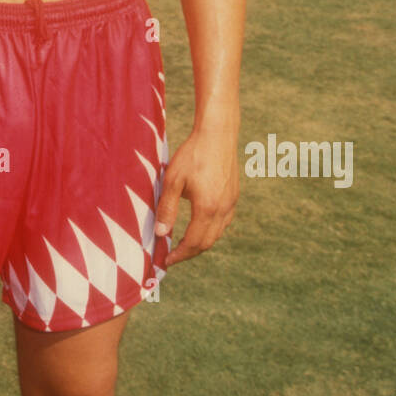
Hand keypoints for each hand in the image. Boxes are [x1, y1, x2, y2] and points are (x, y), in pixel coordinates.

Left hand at [155, 123, 238, 265]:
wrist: (218, 134)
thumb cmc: (192, 154)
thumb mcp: (173, 180)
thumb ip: (167, 208)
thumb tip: (161, 234)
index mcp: (207, 208)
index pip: (193, 242)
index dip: (179, 254)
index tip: (166, 260)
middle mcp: (223, 209)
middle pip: (207, 242)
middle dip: (189, 253)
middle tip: (173, 256)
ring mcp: (231, 203)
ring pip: (217, 234)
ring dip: (200, 243)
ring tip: (183, 243)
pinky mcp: (234, 195)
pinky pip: (224, 222)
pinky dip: (211, 231)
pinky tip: (200, 225)